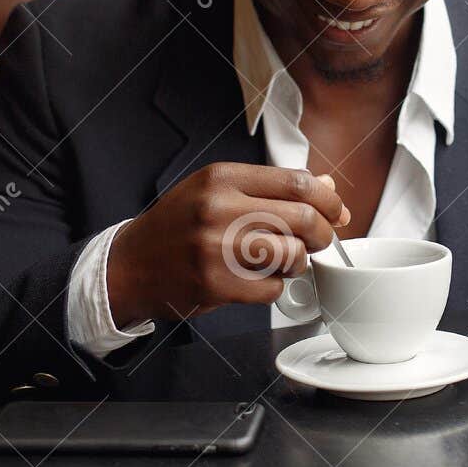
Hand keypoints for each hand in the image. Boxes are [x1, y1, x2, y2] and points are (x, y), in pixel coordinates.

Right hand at [106, 163, 349, 326]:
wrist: (130, 265)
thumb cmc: (178, 226)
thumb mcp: (217, 191)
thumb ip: (271, 187)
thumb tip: (327, 188)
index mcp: (222, 178)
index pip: (297, 182)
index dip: (328, 200)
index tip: (337, 212)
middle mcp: (219, 208)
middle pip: (302, 217)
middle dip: (323, 233)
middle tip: (321, 240)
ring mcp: (216, 248)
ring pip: (291, 254)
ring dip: (299, 262)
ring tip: (286, 260)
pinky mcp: (215, 284)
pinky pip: (271, 288)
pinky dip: (274, 287)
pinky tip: (257, 280)